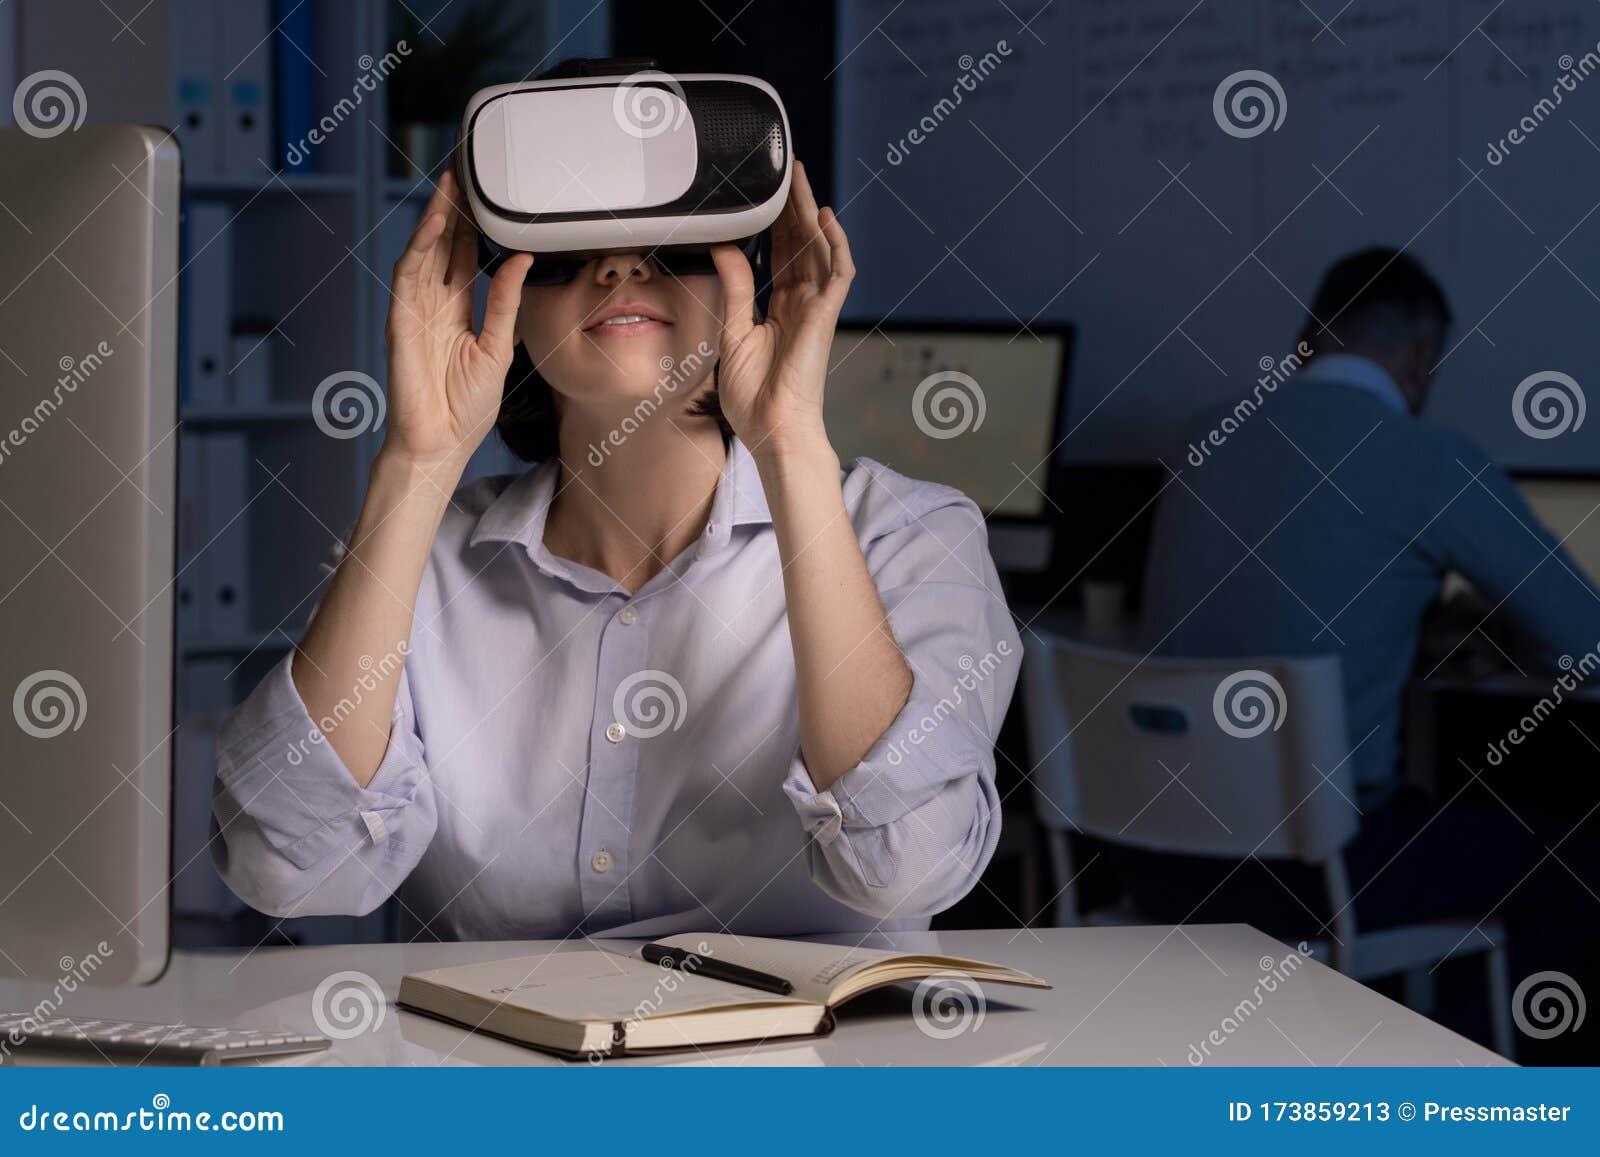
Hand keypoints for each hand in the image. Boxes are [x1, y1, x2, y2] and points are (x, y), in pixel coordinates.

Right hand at [382, 168, 533, 473]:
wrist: (440, 443)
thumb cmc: (467, 407)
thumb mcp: (499, 347)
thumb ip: (505, 302)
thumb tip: (523, 260)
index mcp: (458, 310)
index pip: (465, 254)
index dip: (474, 222)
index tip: (485, 191)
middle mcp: (434, 303)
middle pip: (443, 243)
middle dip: (453, 206)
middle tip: (466, 167)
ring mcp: (415, 309)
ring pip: (424, 250)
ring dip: (436, 216)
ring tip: (451, 182)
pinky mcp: (401, 319)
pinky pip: (409, 274)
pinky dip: (420, 245)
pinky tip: (434, 222)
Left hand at [710, 161, 853, 457]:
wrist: (771, 429)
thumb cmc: (754, 396)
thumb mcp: (733, 332)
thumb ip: (734, 288)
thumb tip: (723, 249)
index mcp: (781, 308)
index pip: (780, 254)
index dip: (776, 223)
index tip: (767, 195)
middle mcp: (802, 303)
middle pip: (801, 243)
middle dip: (795, 206)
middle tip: (787, 170)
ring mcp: (816, 308)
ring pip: (820, 249)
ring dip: (812, 213)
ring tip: (801, 179)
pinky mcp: (825, 316)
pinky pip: (838, 272)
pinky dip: (835, 243)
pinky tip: (825, 217)